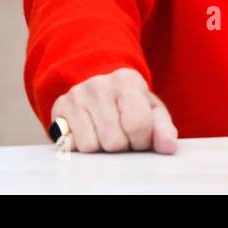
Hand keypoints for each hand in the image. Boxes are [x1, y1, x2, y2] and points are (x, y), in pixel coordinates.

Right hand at [51, 67, 178, 153]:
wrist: (100, 87)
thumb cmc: (130, 104)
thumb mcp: (151, 111)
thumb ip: (163, 129)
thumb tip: (168, 146)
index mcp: (127, 80)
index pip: (138, 125)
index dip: (142, 140)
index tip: (140, 135)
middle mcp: (99, 83)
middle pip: (114, 141)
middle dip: (121, 145)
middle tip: (121, 132)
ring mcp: (76, 95)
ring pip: (91, 146)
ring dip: (101, 147)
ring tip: (105, 132)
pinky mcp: (59, 108)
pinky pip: (72, 145)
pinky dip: (82, 145)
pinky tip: (89, 131)